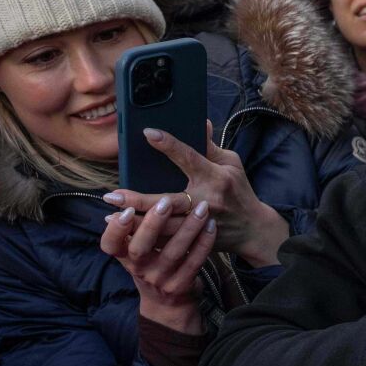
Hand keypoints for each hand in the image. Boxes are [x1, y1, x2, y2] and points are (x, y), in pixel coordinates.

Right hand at [101, 195, 217, 334]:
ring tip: (202, 207)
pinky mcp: (181, 286)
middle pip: (141, 248)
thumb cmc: (151, 268)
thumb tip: (117, 196)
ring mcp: (160, 280)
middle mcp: (140, 270)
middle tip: (166, 201)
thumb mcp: (136, 253)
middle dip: (152, 223)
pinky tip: (211, 225)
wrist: (168, 306)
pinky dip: (204, 243)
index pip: (110, 245)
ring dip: (189, 228)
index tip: (125, 210)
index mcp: (125, 258)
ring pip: (174, 253)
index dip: (115, 230)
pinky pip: (195, 262)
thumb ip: (131, 230)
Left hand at [103, 123, 289, 267]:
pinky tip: (127, 234)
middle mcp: (207, 201)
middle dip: (138, 200)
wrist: (253, 229)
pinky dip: (147, 238)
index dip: (169, 145)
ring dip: (137, 223)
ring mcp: (201, 224)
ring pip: (164, 227)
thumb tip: (200, 123)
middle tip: (112, 195)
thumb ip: (211, 147)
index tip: (148, 133)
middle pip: (168, 201)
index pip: (189, 158)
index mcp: (216, 177)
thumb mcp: (232, 164)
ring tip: (112, 216)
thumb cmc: (239, 191)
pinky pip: (168, 242)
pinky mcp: (197, 240)